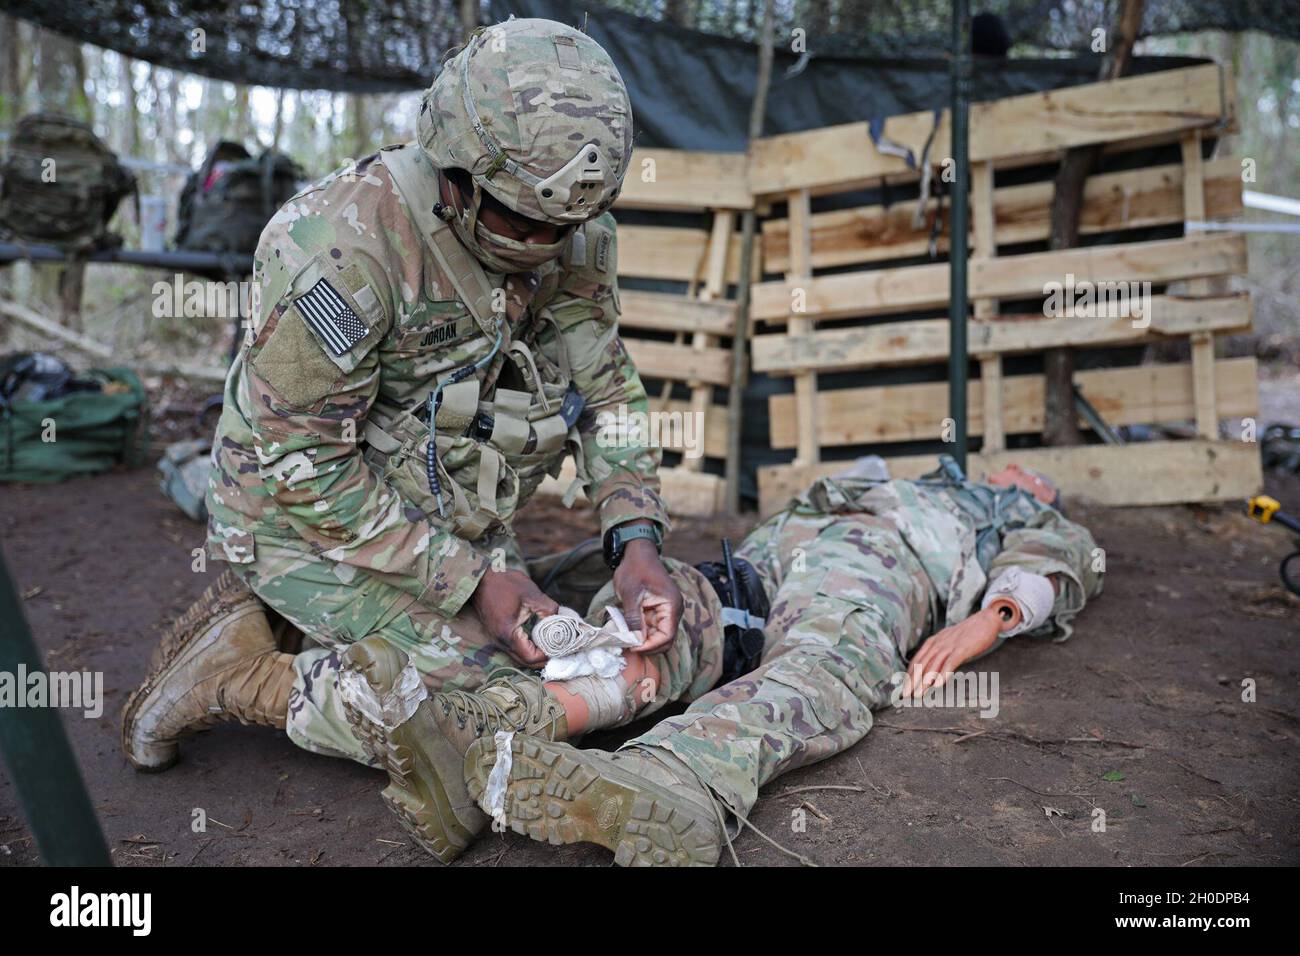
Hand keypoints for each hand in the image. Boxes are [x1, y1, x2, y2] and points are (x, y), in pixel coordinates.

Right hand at [470, 569, 557, 666]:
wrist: (480, 579)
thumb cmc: (504, 583)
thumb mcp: (531, 593)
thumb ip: (548, 608)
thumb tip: (560, 621)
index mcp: (508, 633)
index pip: (530, 657)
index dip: (546, 656)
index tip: (560, 648)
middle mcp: (500, 641)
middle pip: (524, 661)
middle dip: (542, 658)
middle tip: (558, 649)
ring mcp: (497, 639)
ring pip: (519, 656)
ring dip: (535, 654)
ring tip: (550, 644)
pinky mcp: (497, 634)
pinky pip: (514, 648)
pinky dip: (527, 647)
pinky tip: (538, 638)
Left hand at [613, 538, 681, 654]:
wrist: (637, 553)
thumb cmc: (635, 568)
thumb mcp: (631, 593)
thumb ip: (634, 617)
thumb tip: (635, 640)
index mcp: (671, 605)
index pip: (667, 635)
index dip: (650, 645)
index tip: (632, 647)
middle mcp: (672, 611)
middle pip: (665, 640)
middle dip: (647, 646)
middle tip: (626, 645)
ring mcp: (665, 612)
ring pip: (657, 636)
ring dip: (643, 640)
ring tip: (625, 638)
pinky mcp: (657, 611)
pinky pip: (651, 628)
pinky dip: (640, 632)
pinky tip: (627, 631)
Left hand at [903, 606, 1006, 697]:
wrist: (986, 620)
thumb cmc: (968, 634)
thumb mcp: (949, 642)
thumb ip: (941, 653)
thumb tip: (934, 671)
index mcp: (933, 641)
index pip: (917, 659)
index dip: (909, 674)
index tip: (904, 687)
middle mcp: (938, 643)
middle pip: (922, 663)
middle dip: (913, 680)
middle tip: (906, 695)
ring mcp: (950, 645)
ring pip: (933, 664)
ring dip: (925, 681)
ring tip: (918, 694)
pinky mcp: (962, 648)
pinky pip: (950, 662)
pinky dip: (943, 673)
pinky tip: (938, 684)